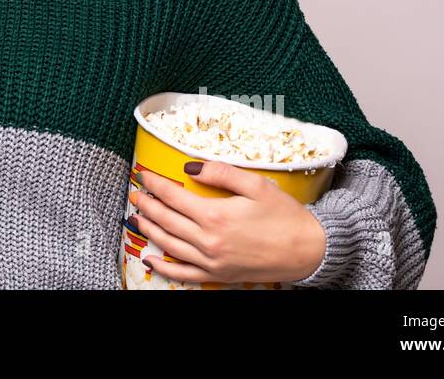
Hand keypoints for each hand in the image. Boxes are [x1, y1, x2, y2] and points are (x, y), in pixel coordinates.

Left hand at [128, 160, 326, 284]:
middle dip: (147, 205)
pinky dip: (164, 267)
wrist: (309, 251)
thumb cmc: (285, 216)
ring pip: (170, 245)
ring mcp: (212, 261)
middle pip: (166, 220)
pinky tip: (150, 259)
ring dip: (149, 230)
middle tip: (134, 192)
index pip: (173, 196)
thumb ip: (220, 173)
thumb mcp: (256, 185)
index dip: (155, 184)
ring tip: (137, 217)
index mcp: (216, 215)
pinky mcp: (219, 275)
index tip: (143, 174)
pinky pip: (184, 274)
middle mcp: (209, 241)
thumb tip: (189, 167)